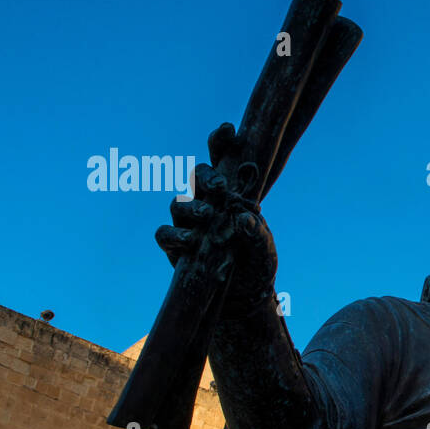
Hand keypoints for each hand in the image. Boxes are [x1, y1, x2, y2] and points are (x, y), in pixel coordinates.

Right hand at [154, 123, 277, 314]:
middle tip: (221, 188)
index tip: (228, 130)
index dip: (220, 142)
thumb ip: (257, 233)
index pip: (223, 161)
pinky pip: (165, 234)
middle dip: (206, 177)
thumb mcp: (264, 248)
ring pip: (179, 204)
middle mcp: (207, 203)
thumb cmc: (257, 263)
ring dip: (192, 208)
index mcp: (231, 195)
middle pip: (197, 176)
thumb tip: (242, 218)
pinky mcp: (176, 247)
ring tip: (208, 218)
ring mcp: (189, 224)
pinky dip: (174, 236)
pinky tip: (191, 242)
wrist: (245, 298)